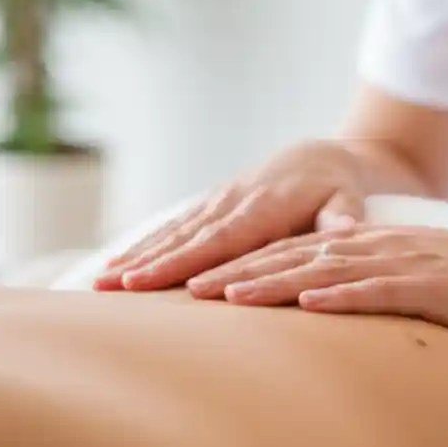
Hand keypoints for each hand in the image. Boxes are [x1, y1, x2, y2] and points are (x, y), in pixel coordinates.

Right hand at [95, 141, 369, 291]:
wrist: (318, 158)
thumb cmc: (337, 190)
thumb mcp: (349, 200)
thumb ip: (344, 216)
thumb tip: (346, 229)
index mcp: (266, 207)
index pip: (225, 239)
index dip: (193, 261)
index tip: (165, 283)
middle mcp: (232, 202)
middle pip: (187, 238)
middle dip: (149, 264)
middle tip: (112, 288)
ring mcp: (215, 203)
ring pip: (170, 233)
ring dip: (135, 257)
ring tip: (99, 283)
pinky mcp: (206, 207)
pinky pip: (170, 229)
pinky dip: (140, 247)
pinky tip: (112, 268)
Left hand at [184, 225, 447, 341]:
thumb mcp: (408, 279)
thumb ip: (364, 283)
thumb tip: (317, 302)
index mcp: (366, 245)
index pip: (293, 254)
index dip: (242, 265)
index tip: (195, 283)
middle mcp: (374, 247)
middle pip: (294, 258)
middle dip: (237, 272)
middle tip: (187, 290)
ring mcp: (400, 263)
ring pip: (324, 270)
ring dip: (272, 283)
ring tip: (226, 296)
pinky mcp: (428, 285)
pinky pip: (378, 289)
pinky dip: (342, 295)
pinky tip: (310, 303)